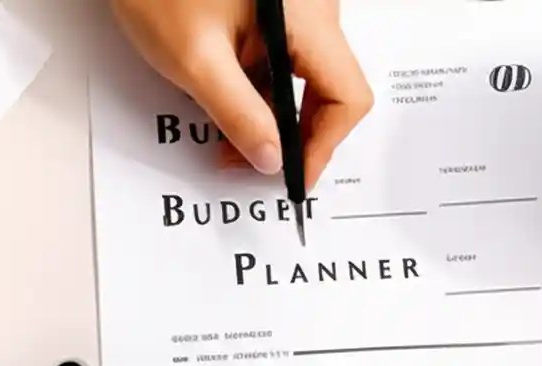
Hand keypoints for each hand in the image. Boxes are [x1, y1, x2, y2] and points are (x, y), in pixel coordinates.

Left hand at [112, 0, 373, 189]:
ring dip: (273, 114)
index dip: (323, 144)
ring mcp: (297, 8)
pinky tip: (230, 99)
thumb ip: (238, 114)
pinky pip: (286, 59)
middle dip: (294, 135)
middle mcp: (314, 8)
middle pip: (331, 89)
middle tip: (252, 162)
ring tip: (229, 135)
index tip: (294, 174)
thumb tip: (270, 157)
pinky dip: (264, 89)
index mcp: (306, 15)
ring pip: (306, 78)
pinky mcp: (277, 10)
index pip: (346, 95)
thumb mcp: (194, 59)